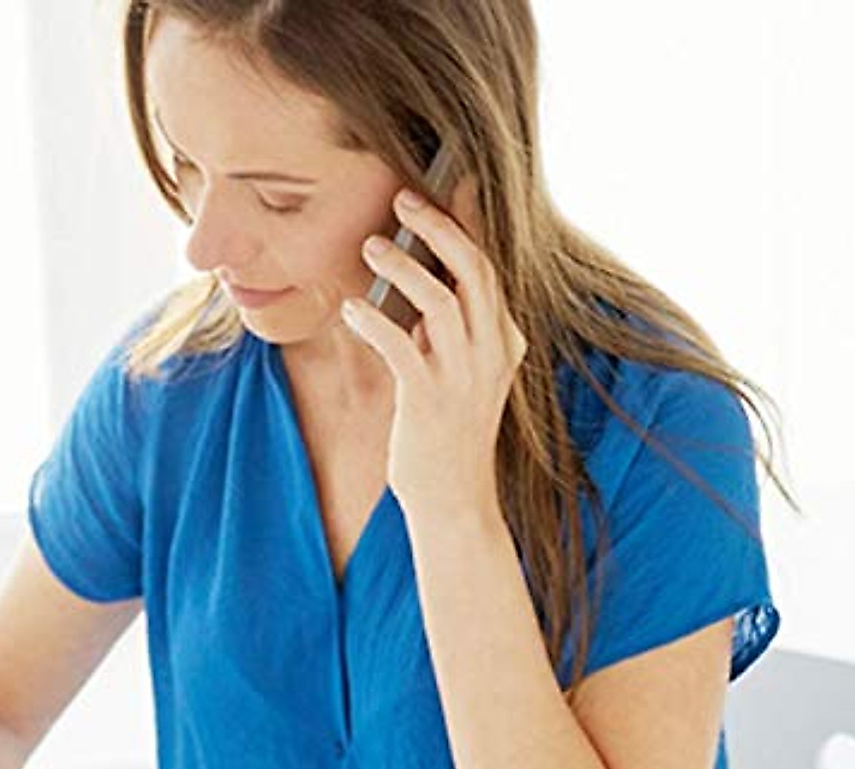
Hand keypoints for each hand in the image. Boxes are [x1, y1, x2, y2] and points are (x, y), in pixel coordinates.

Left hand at [341, 179, 527, 526]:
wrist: (454, 501)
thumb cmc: (450, 437)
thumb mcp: (462, 378)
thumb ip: (449, 334)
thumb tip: (415, 287)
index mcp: (503, 343)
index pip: (488, 269)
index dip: (468, 222)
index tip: (448, 182)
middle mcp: (491, 353)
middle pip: (473, 269)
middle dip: (438, 226)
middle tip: (403, 198)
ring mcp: (463, 377)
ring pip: (439, 300)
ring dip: (403, 267)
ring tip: (372, 248)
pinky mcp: (429, 399)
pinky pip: (399, 344)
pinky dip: (373, 320)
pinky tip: (351, 311)